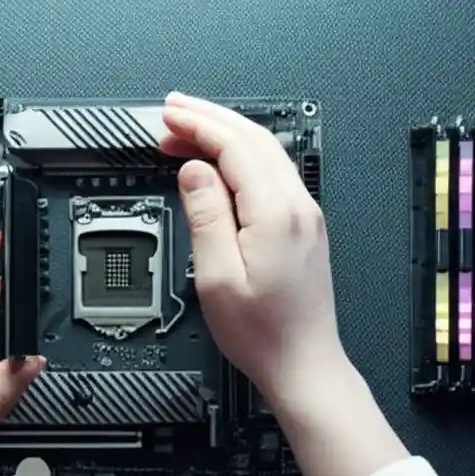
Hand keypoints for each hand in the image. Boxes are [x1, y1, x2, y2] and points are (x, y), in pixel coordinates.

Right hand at [161, 93, 407, 475]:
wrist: (304, 365)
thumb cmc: (263, 334)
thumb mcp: (217, 278)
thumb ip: (206, 216)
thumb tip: (194, 171)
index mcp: (276, 214)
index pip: (235, 147)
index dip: (199, 126)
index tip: (168, 117)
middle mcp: (298, 207)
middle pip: (254, 140)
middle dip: (210, 119)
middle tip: (172, 110)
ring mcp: (306, 215)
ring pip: (266, 153)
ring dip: (226, 134)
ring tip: (189, 128)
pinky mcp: (304, 227)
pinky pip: (272, 173)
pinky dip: (241, 157)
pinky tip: (220, 163)